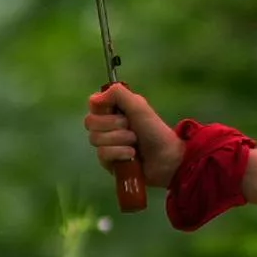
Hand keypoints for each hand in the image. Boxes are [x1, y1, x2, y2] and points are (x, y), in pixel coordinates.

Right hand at [86, 82, 180, 205]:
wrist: (166, 158)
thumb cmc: (155, 130)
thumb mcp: (139, 106)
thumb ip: (118, 94)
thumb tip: (95, 98)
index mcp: (114, 109)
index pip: (93, 103)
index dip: (101, 107)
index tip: (115, 109)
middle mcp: (107, 125)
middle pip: (90, 122)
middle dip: (113, 125)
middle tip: (130, 127)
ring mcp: (106, 144)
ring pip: (96, 139)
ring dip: (119, 140)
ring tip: (135, 142)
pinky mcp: (108, 161)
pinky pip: (103, 154)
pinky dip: (119, 153)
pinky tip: (132, 155)